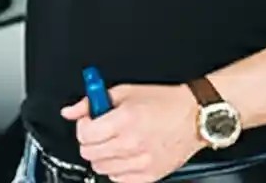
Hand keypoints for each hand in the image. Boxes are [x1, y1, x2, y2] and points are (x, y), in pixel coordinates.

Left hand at [64, 83, 203, 182]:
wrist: (196, 117)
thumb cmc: (163, 102)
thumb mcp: (124, 92)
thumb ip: (90, 102)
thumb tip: (69, 112)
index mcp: (124, 120)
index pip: (84, 134)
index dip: (83, 126)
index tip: (90, 122)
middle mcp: (132, 143)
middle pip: (89, 153)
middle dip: (90, 141)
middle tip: (100, 132)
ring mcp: (142, 161)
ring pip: (101, 168)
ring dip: (102, 156)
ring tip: (114, 143)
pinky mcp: (152, 174)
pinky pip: (119, 179)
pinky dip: (117, 169)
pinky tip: (124, 156)